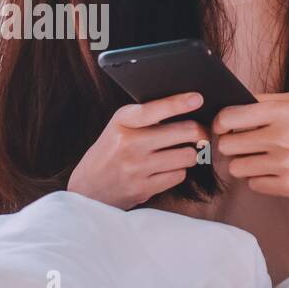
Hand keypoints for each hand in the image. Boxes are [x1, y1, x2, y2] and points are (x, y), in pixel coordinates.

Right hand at [68, 91, 209, 209]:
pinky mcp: (144, 188)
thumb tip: (186, 111)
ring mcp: (137, 168)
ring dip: (190, 154)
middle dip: (199, 131)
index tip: (197, 99)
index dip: (178, 103)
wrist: (87, 189)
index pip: (154, 109)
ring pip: (187, 155)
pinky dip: (179, 171)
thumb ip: (145, 118)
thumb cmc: (110, 152)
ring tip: (182, 152)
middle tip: (201, 132)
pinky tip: (168, 168)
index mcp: (122, 122)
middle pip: (184, 132)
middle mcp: (129, 143)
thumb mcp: (118, 127)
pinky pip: (179, 175)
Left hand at [211, 92, 288, 209]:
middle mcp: (283, 136)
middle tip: (246, 146)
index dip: (220, 124)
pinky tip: (277, 173)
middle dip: (233, 147)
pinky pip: (253, 184)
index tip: (223, 128)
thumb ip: (264, 101)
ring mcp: (285, 163)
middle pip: (227, 145)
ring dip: (245, 165)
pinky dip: (261, 180)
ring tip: (265, 159)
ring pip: (236, 167)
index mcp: (283, 112)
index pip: (228, 117)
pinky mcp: (288, 186)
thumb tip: (228, 104)